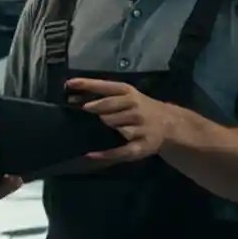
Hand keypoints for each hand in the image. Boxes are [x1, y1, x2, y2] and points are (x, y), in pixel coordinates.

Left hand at [66, 77, 180, 164]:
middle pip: (108, 108)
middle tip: (84, 111)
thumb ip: (102, 95)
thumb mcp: (126, 96)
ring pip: (114, 126)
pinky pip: (120, 151)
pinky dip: (104, 153)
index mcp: (129, 93)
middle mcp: (135, 108)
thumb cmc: (139, 108)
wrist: (168, 124)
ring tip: (102, 128)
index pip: (106, 87)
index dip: (87, 85)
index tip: (69, 84)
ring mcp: (140, 127)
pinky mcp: (141, 146)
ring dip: (104, 127)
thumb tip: (73, 98)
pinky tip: (91, 154)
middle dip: (94, 108)